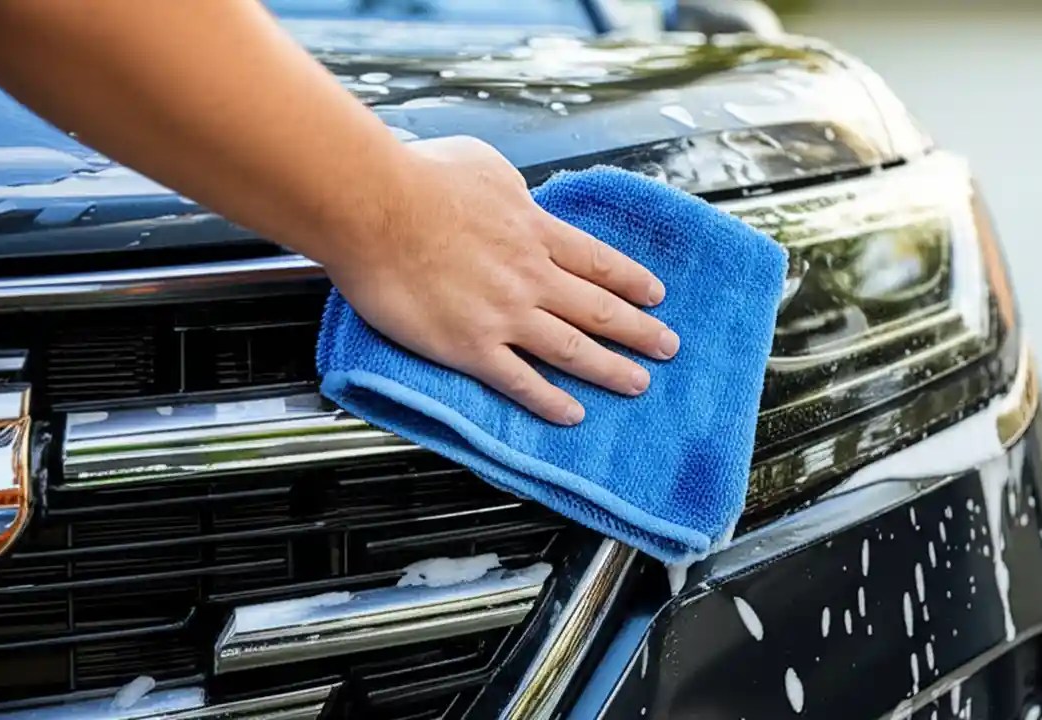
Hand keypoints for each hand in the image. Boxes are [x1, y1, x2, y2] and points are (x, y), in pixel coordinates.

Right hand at [324, 136, 678, 424]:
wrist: (374, 205)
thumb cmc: (418, 177)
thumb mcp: (483, 165)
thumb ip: (511, 188)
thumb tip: (519, 196)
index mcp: (534, 229)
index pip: (598, 261)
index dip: (631, 280)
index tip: (655, 294)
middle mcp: (530, 275)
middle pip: (599, 309)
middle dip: (640, 331)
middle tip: (668, 347)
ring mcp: (504, 315)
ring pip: (573, 349)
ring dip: (611, 369)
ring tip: (638, 383)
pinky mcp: (470, 346)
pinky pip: (520, 381)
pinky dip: (550, 401)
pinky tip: (571, 414)